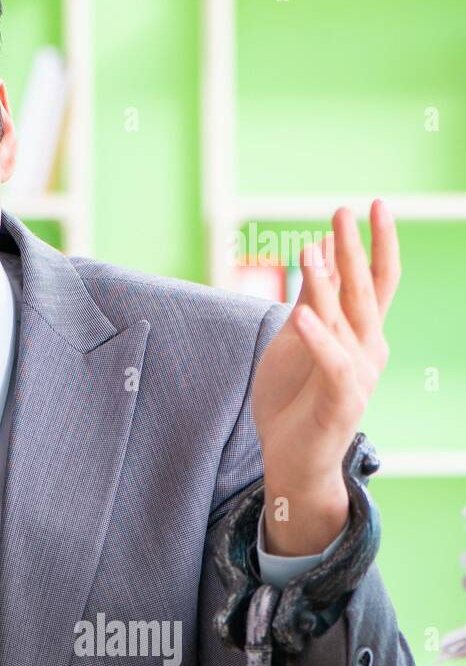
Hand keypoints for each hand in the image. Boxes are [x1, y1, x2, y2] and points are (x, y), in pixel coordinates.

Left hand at [251, 200, 400, 555]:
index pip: (372, 281)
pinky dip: (317, 337)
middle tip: (344, 211)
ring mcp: (358, 373)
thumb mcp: (295, 342)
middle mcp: (367, 349)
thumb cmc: (293, 400)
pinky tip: (302, 315)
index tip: (367, 205)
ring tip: (313, 249)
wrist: (293, 460)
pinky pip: (331, 361)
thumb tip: (314, 256)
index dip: (372, 243)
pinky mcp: (342, 398)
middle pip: (364, 290)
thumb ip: (309, 303)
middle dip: (353, 249)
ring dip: (329, 283)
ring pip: (346, 320)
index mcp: (359, 334)